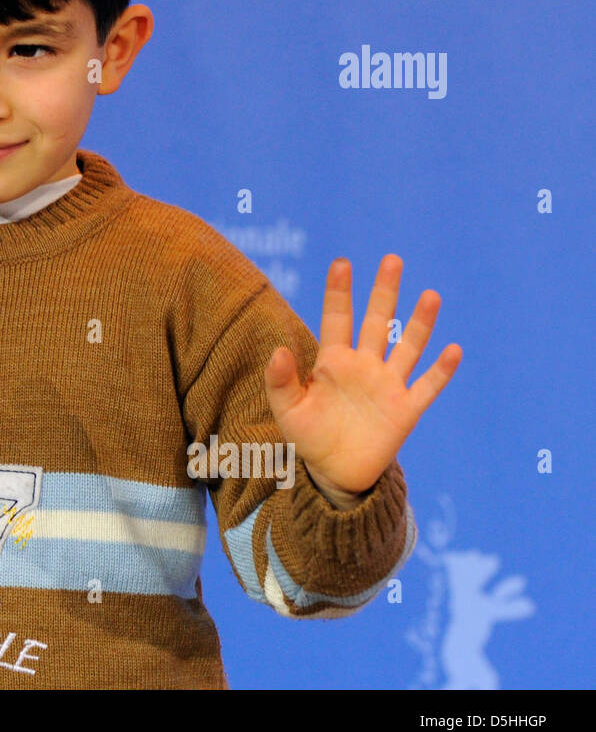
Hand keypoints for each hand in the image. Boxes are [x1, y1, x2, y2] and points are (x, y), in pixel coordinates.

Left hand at [264, 255, 462, 509]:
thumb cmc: (308, 435)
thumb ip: (281, 380)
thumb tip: (277, 351)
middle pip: (378, 321)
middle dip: (384, 292)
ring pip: (407, 347)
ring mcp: (387, 385)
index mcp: (333, 361)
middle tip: (392, 260)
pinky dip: (441, 370)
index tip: (342, 263)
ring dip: (419, 323)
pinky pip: (427, 386)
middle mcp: (364, 365)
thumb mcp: (287, 409)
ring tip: (430, 295)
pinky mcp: (405, 409)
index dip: (340, 292)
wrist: (335, 471)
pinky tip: (453, 350)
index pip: (338, 318)